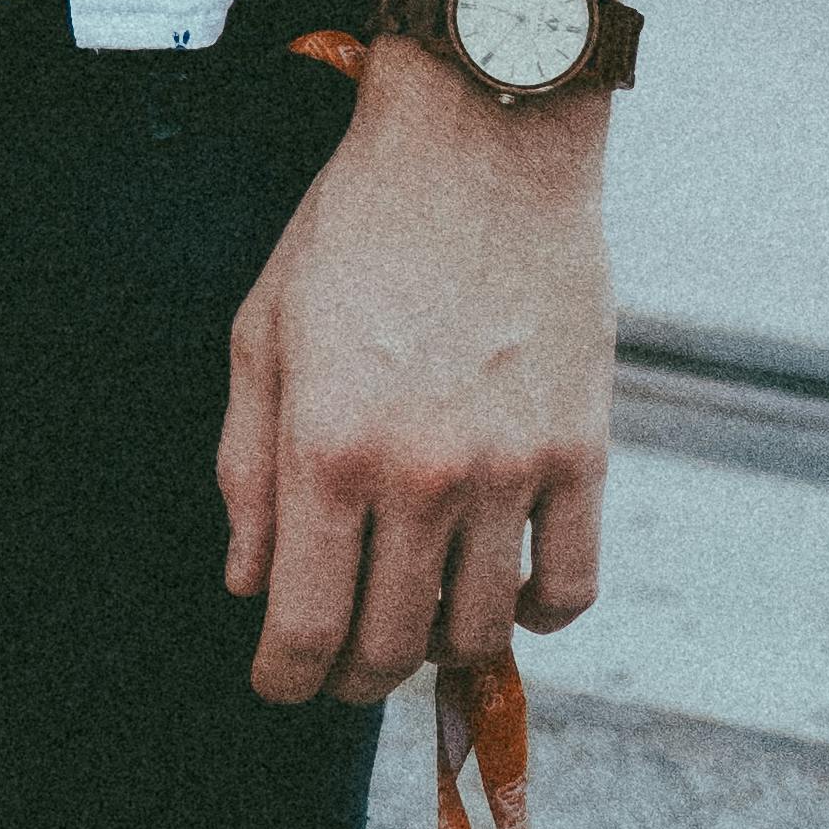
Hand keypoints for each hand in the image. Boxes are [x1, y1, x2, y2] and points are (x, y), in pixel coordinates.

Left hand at [219, 42, 612, 705]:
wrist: (480, 143)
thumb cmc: (356, 228)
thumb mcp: (264, 330)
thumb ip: (247, 468)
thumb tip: (248, 585)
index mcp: (327, 446)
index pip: (304, 626)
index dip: (285, 679)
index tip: (278, 686)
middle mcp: (419, 475)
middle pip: (390, 645)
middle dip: (352, 674)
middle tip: (340, 659)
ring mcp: (508, 470)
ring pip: (480, 633)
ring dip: (441, 648)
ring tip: (416, 616)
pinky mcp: (581, 455)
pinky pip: (568, 589)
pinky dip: (537, 616)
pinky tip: (504, 594)